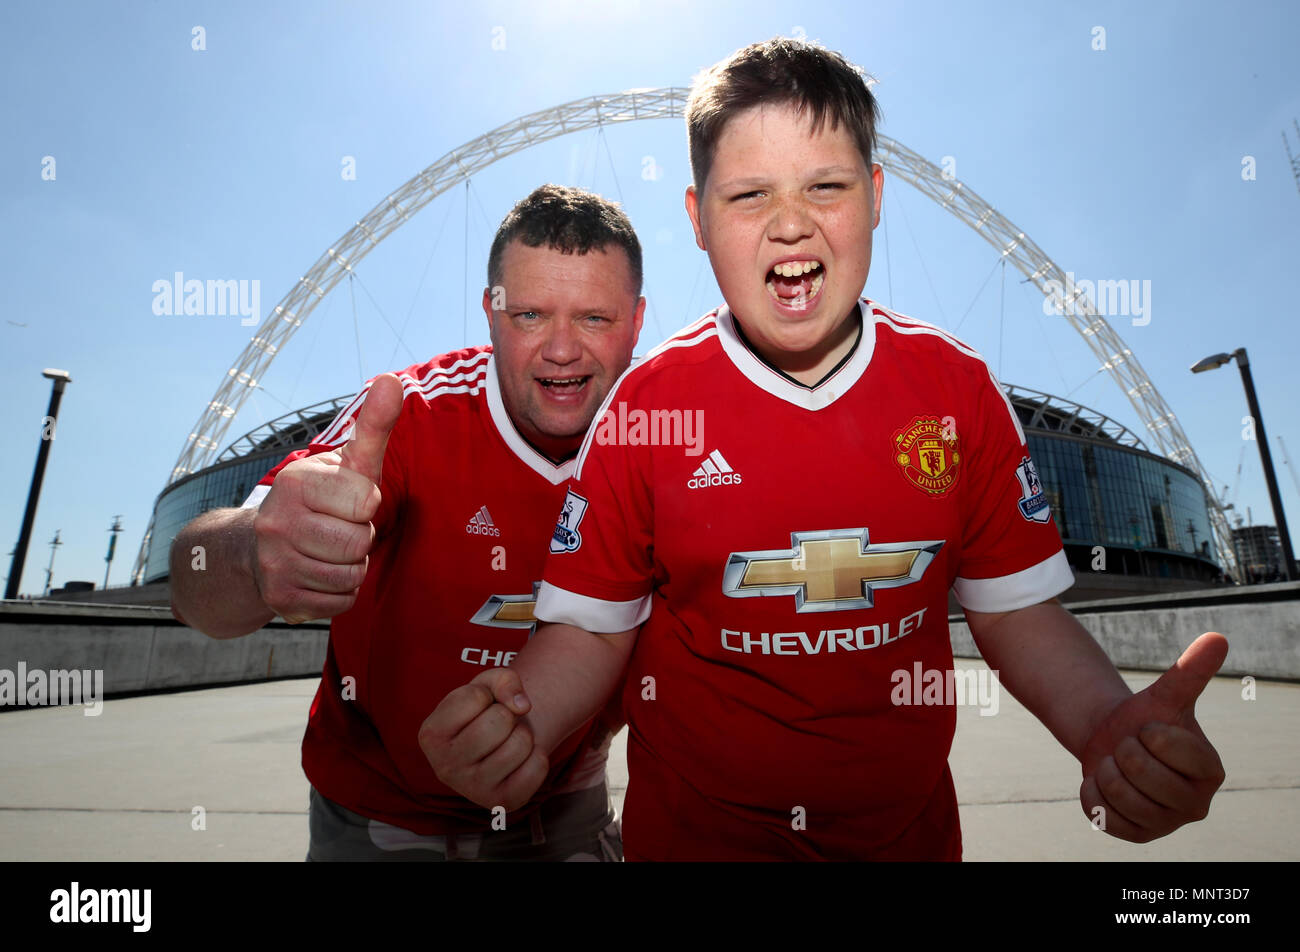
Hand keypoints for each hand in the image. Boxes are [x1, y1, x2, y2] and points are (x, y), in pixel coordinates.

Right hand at [251, 373, 402, 622]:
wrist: (260, 548)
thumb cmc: (322, 500)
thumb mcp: (346, 463)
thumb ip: (372, 426)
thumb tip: (391, 380)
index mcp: (296, 483)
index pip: (366, 501)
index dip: (367, 504)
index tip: (348, 501)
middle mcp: (278, 522)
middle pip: (358, 542)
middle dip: (361, 538)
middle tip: (341, 529)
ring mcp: (275, 563)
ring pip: (352, 575)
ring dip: (352, 566)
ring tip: (331, 551)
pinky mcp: (281, 600)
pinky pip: (342, 602)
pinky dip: (342, 592)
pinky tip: (322, 574)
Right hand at [418, 667, 549, 811]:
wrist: (495, 748)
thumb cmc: (484, 712)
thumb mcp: (485, 686)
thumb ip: (503, 679)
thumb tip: (522, 706)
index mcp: (431, 735)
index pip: (475, 696)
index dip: (485, 694)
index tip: (479, 707)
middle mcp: (445, 767)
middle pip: (500, 720)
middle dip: (507, 715)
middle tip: (498, 726)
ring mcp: (472, 789)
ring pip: (520, 743)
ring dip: (522, 734)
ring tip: (507, 742)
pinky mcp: (502, 802)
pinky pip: (537, 766)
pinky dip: (537, 755)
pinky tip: (519, 761)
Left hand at [1079, 632, 1227, 842]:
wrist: (1114, 744)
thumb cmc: (1145, 719)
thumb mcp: (1166, 695)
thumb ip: (1191, 670)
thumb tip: (1218, 638)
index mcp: (1211, 771)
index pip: (1163, 743)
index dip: (1144, 729)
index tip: (1149, 729)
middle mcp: (1196, 805)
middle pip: (1139, 772)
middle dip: (1122, 750)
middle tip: (1128, 749)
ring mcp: (1167, 825)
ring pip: (1118, 794)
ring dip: (1105, 770)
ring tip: (1116, 765)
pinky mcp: (1137, 837)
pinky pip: (1101, 813)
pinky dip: (1091, 791)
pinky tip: (1103, 784)